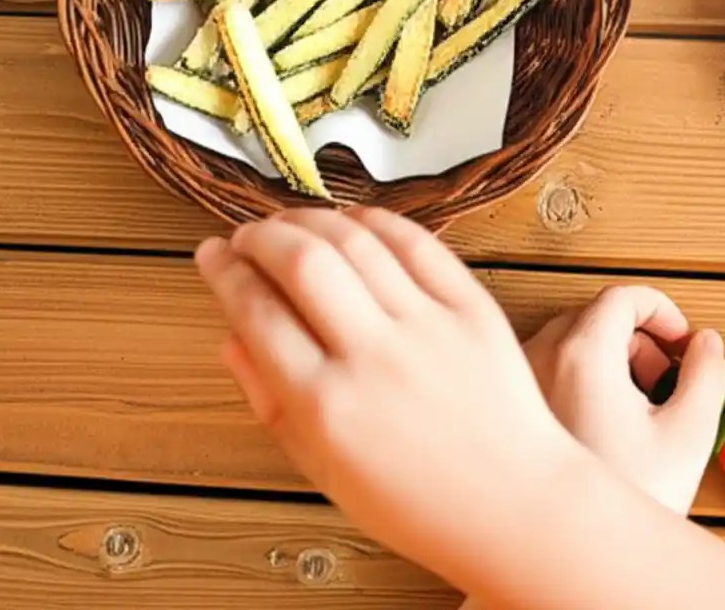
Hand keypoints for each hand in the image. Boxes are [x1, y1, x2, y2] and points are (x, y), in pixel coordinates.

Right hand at [193, 208, 574, 565]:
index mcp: (325, 406)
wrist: (513, 504)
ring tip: (290, 224)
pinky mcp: (474, 310)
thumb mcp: (322, 470)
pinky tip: (354, 221)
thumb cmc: (415, 501)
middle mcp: (373, 358)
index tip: (210, 257)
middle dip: (259, 236)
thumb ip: (270, 402)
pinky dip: (378, 221)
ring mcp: (428, 328)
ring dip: (311, 220)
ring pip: (356, 241)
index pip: (256, 313)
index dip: (223, 274)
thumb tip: (231, 336)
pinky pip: (419, 245)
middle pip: (301, 261)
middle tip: (246, 237)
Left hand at [524, 286, 724, 514]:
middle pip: (596, 317)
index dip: (664, 311)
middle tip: (666, 385)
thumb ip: (707, 372)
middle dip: (639, 342)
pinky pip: (545, 372)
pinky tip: (601, 427)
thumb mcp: (690, 432)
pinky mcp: (509, 413)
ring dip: (611, 361)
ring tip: (635, 412)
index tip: (683, 342)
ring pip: (569, 344)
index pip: (623, 296)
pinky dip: (579, 380)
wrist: (572, 557)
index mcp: (582, 354)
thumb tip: (705, 343)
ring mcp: (517, 386)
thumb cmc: (628, 501)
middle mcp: (538, 359)